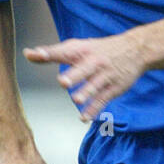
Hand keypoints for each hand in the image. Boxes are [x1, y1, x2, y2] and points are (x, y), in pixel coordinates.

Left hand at [23, 33, 145, 121]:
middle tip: (64, 82)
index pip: (62, 51)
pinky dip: (94, 109)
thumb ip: (52, 52)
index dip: (48, 53)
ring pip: (94, 86)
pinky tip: (84, 117)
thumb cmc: (99, 50)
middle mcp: (94, 62)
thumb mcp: (77, 47)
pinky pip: (102, 100)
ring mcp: (105, 75)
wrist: (135, 50)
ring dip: (85, 93)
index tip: (33, 54)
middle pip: (82, 69)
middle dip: (74, 76)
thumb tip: (27, 54)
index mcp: (82, 50)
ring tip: (76, 100)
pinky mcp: (113, 88)